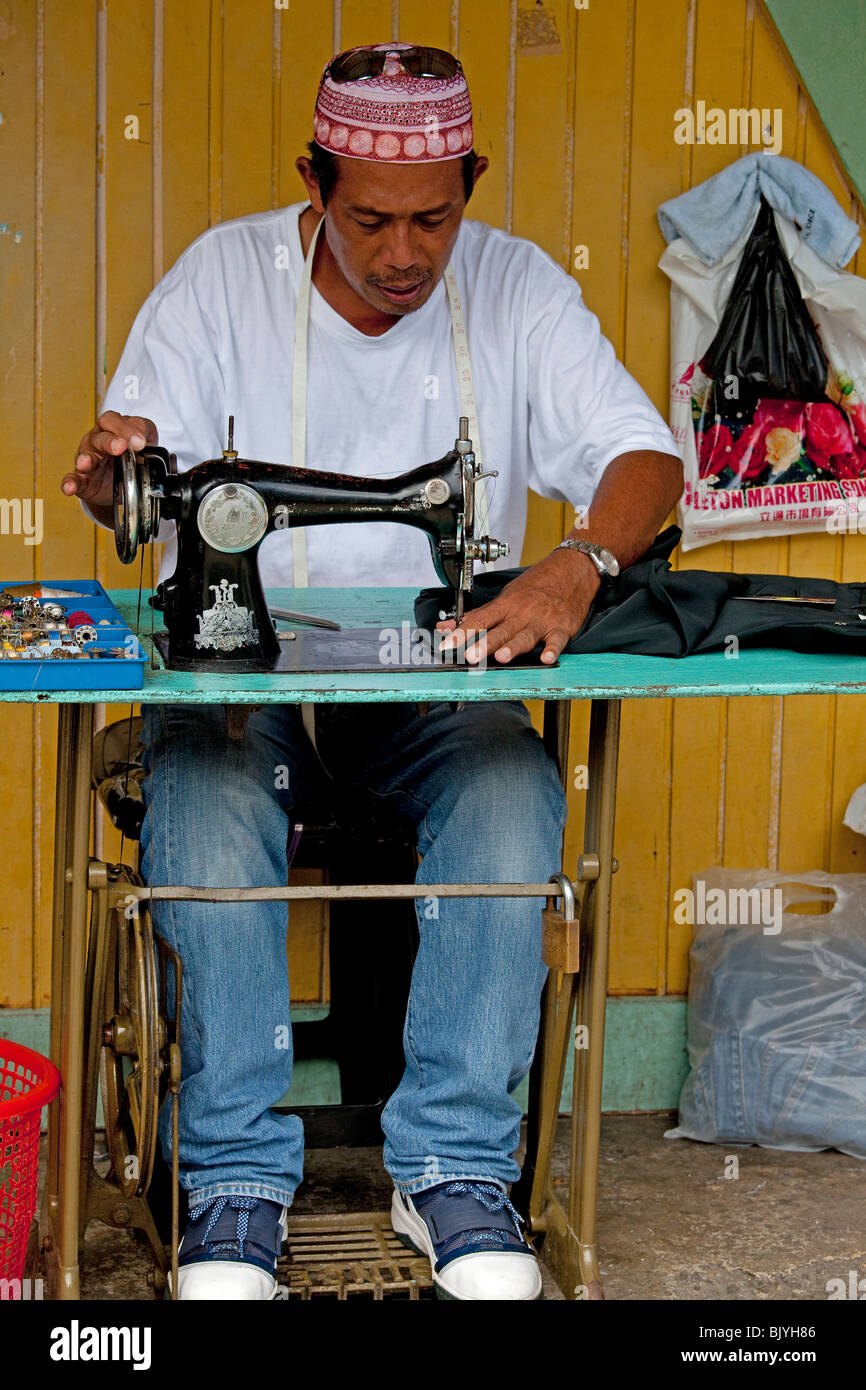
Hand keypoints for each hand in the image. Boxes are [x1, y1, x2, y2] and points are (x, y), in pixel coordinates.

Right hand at [62, 411, 157, 509]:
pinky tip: (69, 488)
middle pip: (101, 437)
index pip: (115, 421)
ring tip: (86, 463)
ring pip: (86, 455)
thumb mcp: (144, 444)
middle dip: (110, 441)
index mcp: (113, 430)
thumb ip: (146, 436)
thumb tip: (147, 442)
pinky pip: (74, 479)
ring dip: (87, 459)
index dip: (128, 429)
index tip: (141, 442)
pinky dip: (71, 483)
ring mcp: (88, 459)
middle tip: (121, 447)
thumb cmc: (132, 458)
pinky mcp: (82, 479)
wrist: (125, 486)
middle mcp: (97, 441)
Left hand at [437, 549, 600, 664]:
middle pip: (500, 631)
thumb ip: (479, 616)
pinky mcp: (561, 628)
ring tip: (502, 657)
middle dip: (484, 643)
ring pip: (525, 636)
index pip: (478, 620)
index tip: (447, 644)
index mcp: (505, 605)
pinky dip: (552, 649)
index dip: (461, 633)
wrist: (571, 570)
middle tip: (470, 656)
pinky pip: (557, 640)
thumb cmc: (536, 585)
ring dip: (513, 647)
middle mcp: (521, 613)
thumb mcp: (506, 596)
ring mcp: (541, 621)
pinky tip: (547, 658)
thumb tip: (448, 626)